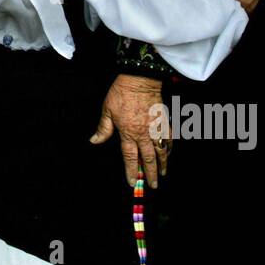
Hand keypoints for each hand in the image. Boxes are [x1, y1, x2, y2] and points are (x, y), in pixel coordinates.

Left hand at [90, 74, 167, 188]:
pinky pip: (169, 137)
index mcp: (128, 133)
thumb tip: (94, 141)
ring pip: (161, 151)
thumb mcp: (107, 110)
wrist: (140, 79)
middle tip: (153, 185)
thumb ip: (103, 128)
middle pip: (148, 159)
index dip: (131, 171)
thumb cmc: (121, 93)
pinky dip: (170, 146)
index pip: (130, 157)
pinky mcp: (164, 120)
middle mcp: (143, 134)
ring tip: (163, 173)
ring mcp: (155, 128)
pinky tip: (169, 152)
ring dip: (163, 164)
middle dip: (150, 174)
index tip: (132, 182)